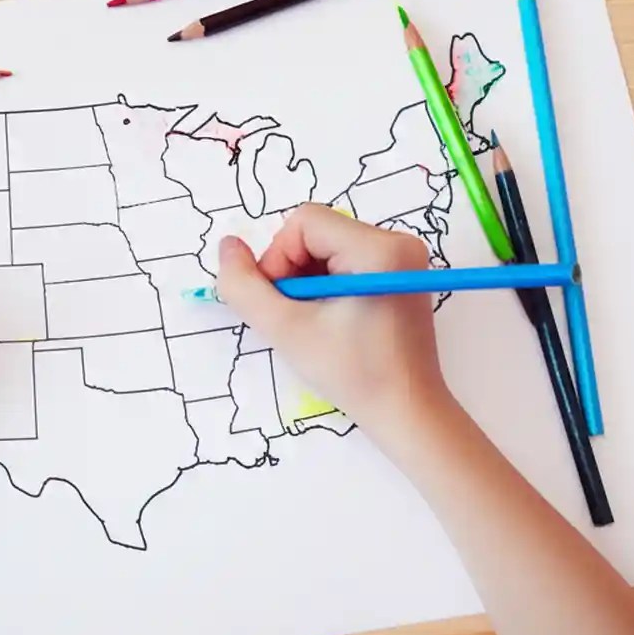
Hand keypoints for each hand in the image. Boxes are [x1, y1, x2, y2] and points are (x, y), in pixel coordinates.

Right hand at [217, 204, 449, 432]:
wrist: (406, 412)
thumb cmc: (352, 373)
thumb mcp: (287, 330)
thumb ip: (244, 286)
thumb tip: (227, 246)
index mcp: (379, 248)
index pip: (304, 223)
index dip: (278, 259)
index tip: (283, 304)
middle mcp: (398, 242)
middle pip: (316, 232)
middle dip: (292, 271)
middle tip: (295, 316)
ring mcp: (403, 258)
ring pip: (327, 246)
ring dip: (306, 280)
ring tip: (314, 321)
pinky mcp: (401, 274)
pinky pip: (346, 259)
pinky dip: (326, 285)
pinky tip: (330, 319)